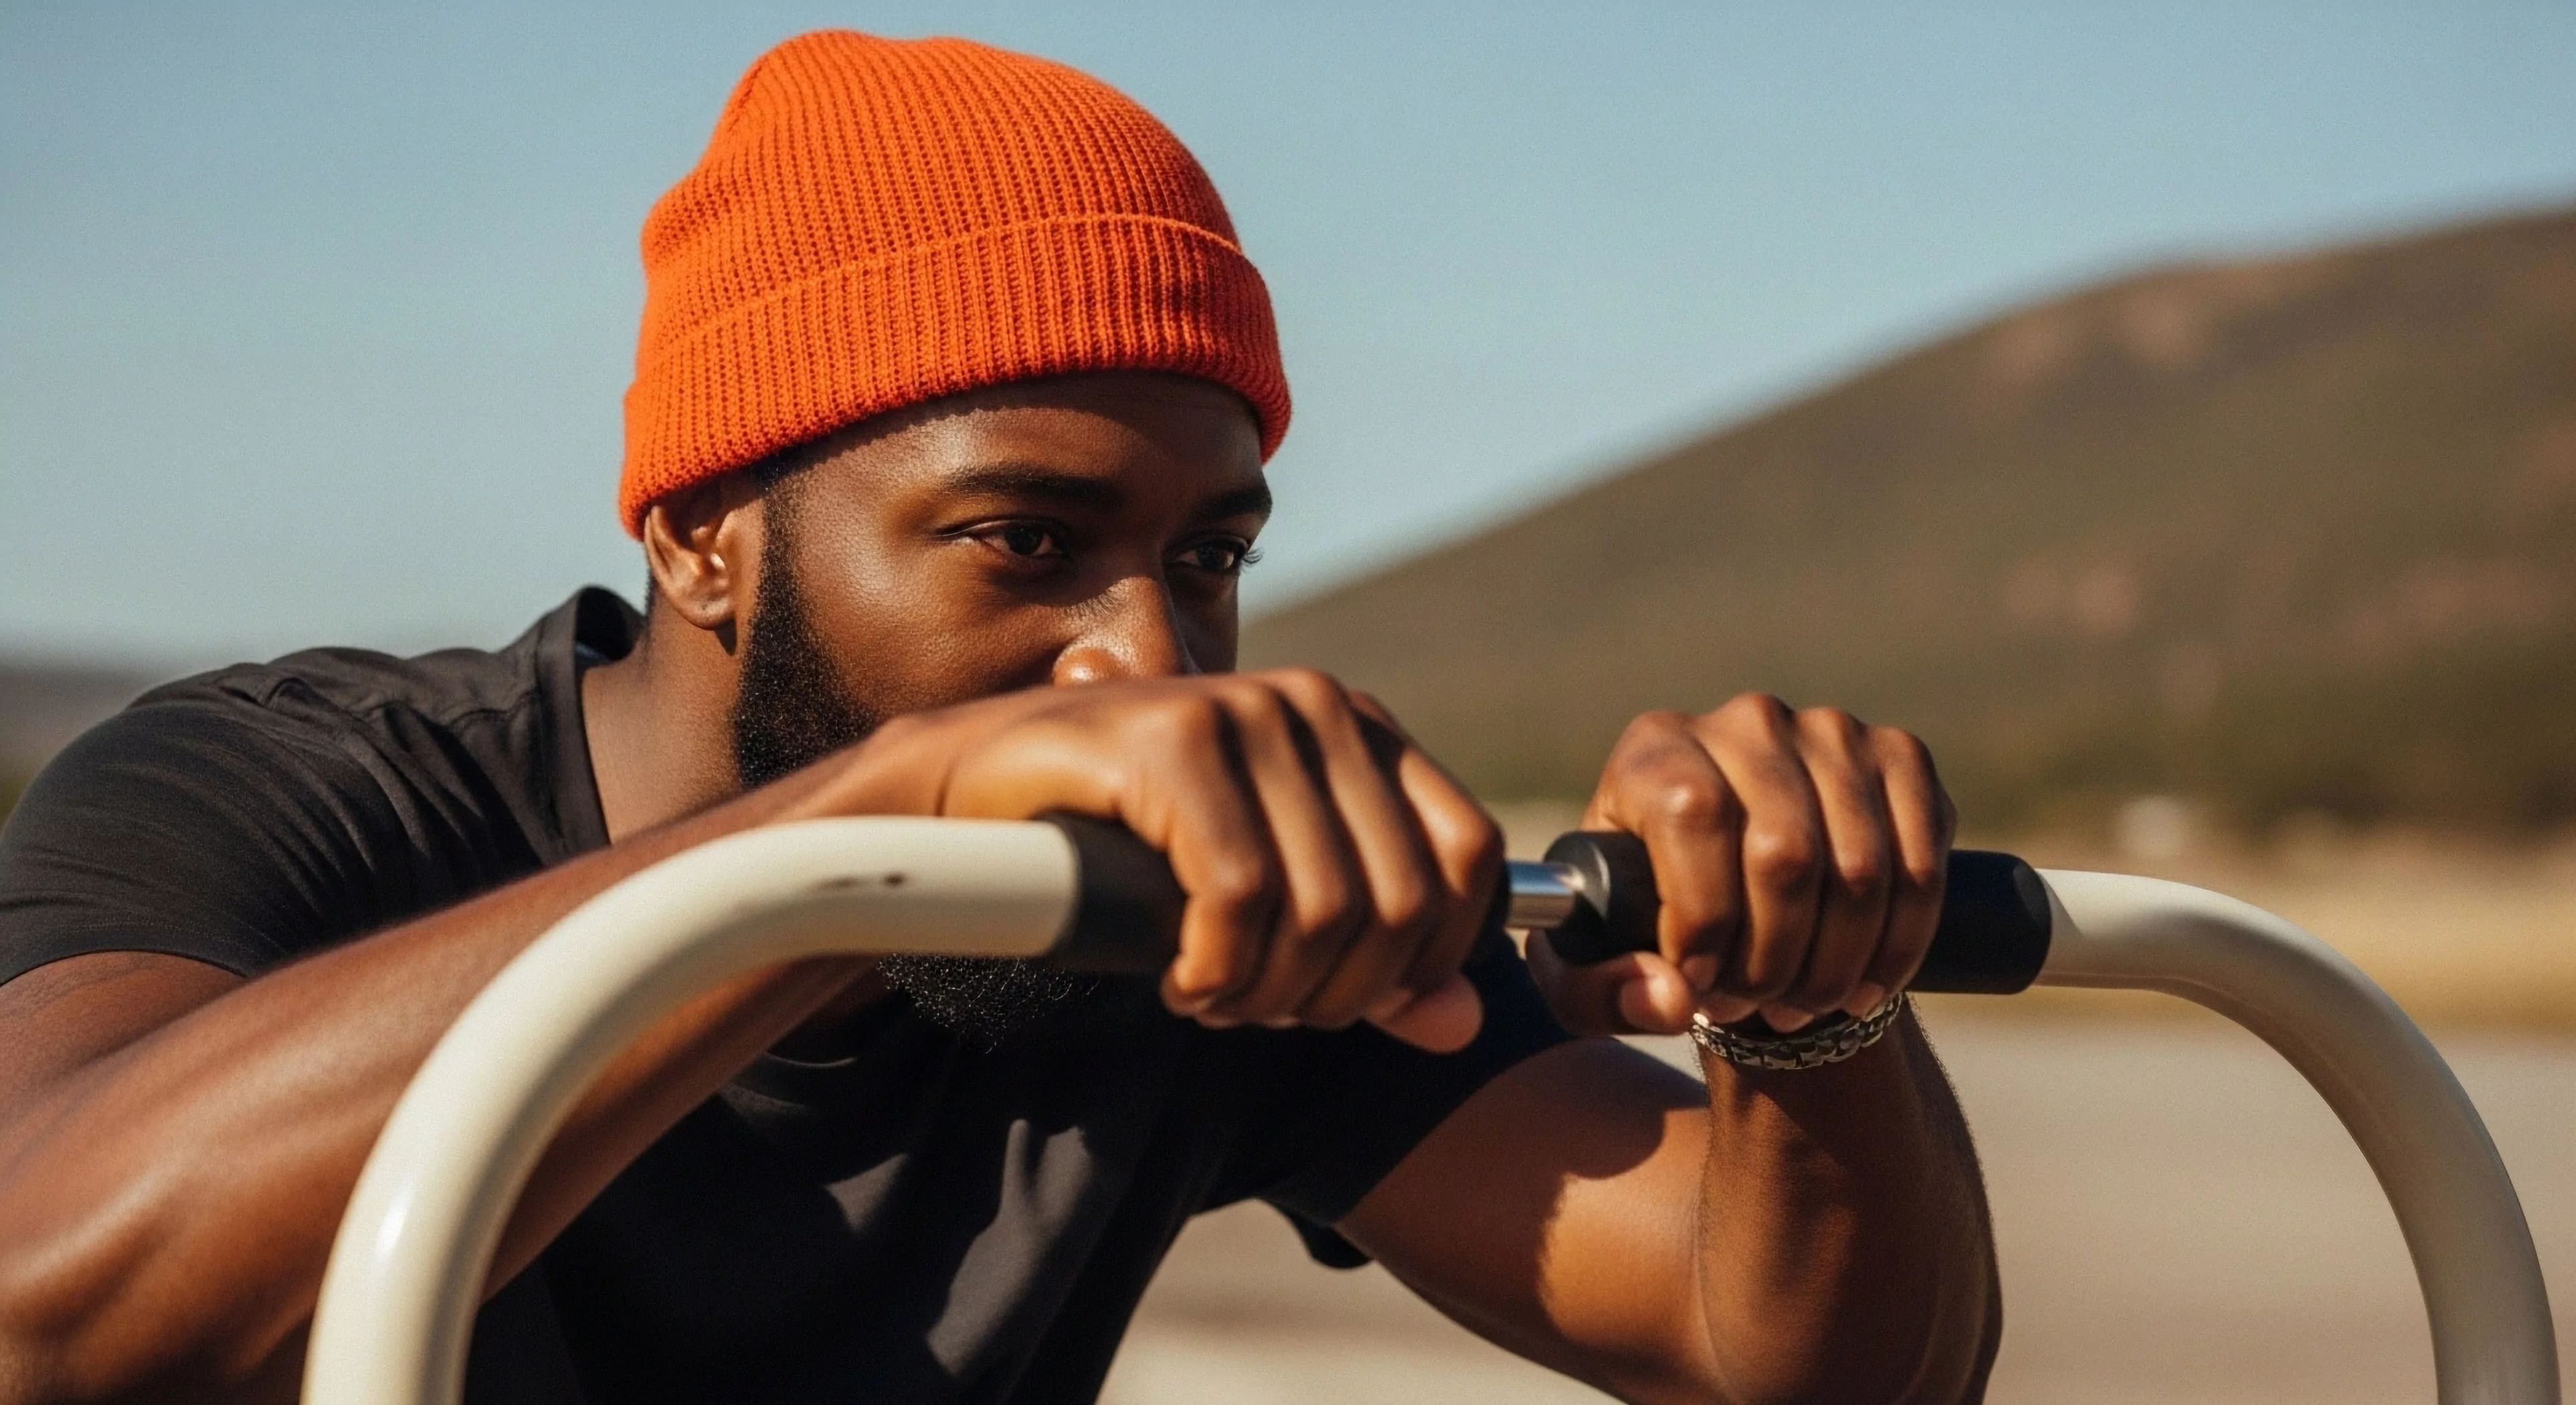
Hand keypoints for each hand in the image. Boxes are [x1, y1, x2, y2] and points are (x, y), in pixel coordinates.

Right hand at [810, 671, 1502, 1050]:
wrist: (972, 800)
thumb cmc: (1127, 852)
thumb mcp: (1270, 908)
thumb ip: (1371, 963)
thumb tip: (1463, 1026)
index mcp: (1360, 727)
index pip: (1470, 859)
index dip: (1423, 960)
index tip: (1345, 1002)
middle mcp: (1316, 703)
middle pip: (1396, 901)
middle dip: (1335, 992)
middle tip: (1260, 1010)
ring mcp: (1245, 711)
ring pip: (1323, 907)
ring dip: (1270, 990)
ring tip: (1218, 995)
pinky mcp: (1173, 740)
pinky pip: (1238, 895)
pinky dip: (1216, 967)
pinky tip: (1182, 980)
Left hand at [1527, 694, 1953, 1037]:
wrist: (1736, 886)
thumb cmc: (1649, 922)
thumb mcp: (1594, 962)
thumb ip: (1599, 990)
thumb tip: (1671, 998)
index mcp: (1657, 748)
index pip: (1695, 814)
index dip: (1704, 917)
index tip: (1700, 987)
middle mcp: (1747, 721)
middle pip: (1785, 851)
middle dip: (1775, 959)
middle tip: (1760, 1008)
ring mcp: (1833, 732)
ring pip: (1860, 868)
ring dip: (1837, 964)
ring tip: (1804, 1006)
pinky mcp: (1900, 757)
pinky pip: (1922, 865)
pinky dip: (1900, 944)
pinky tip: (1865, 986)